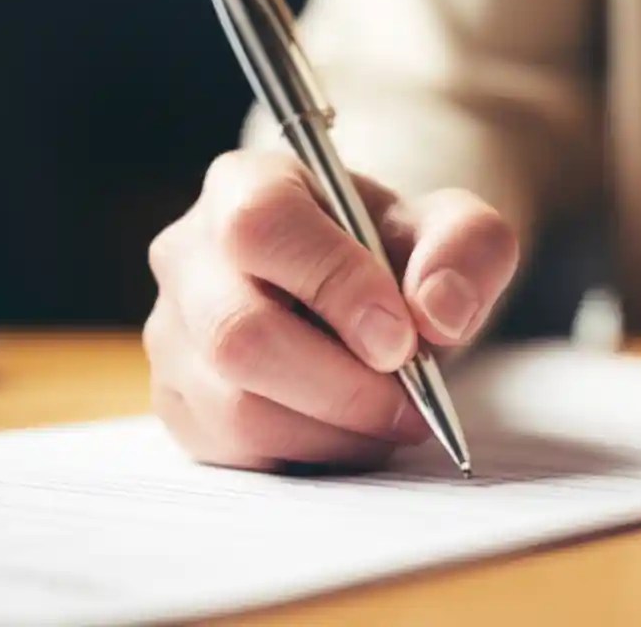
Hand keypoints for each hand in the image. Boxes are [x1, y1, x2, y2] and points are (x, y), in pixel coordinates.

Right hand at [145, 150, 517, 470]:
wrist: (370, 289)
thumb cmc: (399, 252)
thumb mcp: (455, 229)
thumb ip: (467, 248)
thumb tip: (439, 310)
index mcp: (246, 186)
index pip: (261, 227)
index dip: (334, 285)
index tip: (403, 338)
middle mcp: (190, 256)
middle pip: (238, 334)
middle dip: (343, 385)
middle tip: (414, 400)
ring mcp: (174, 335)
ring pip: (236, 408)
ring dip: (336, 429)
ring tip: (393, 414)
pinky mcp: (181, 403)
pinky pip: (237, 452)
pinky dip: (312, 454)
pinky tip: (353, 430)